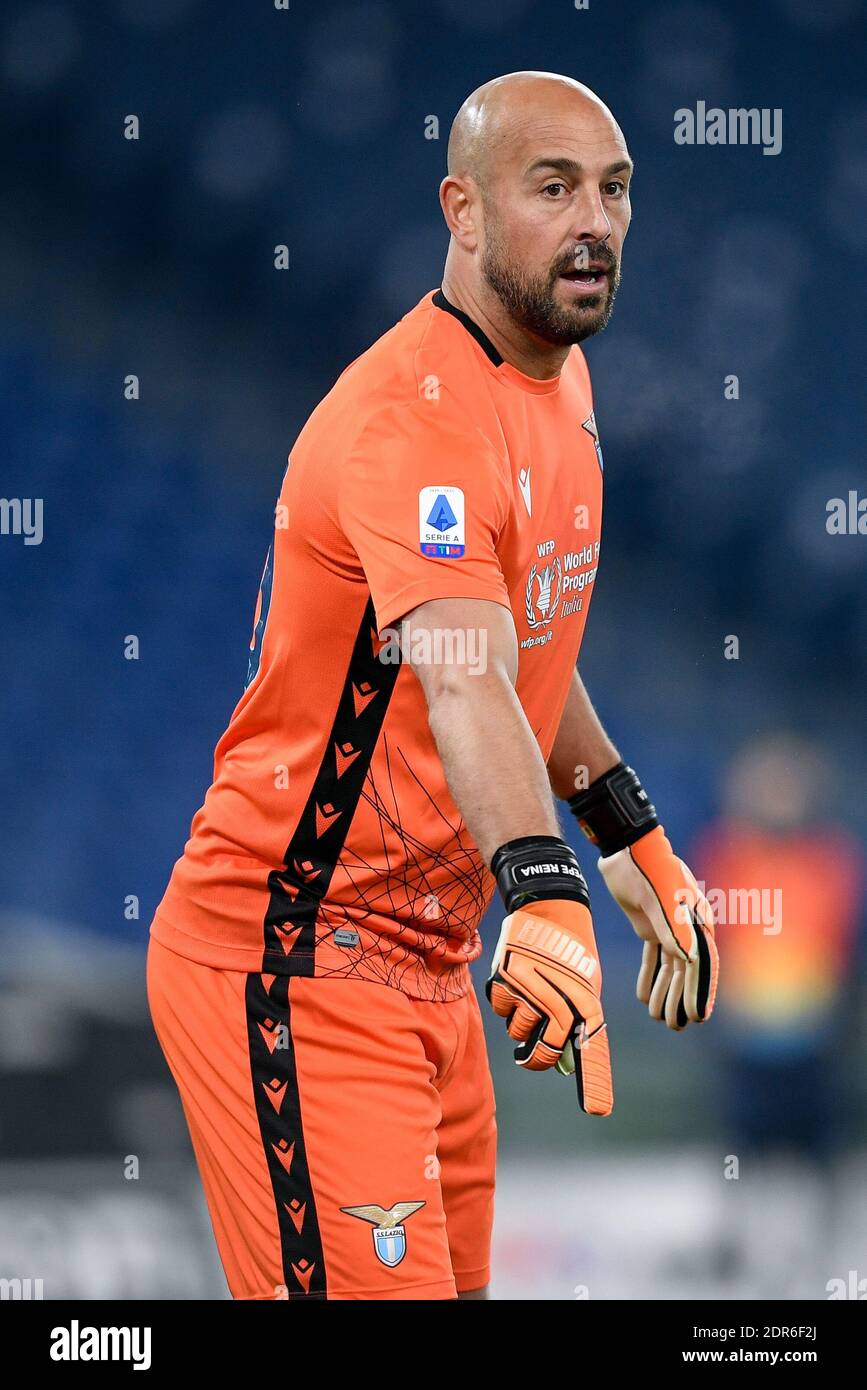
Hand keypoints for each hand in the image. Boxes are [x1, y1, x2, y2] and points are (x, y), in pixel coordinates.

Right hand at [486, 898, 612, 1115]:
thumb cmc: (572, 951)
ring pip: (518, 1030)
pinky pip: (501, 1008)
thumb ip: (576, 1022)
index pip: (591, 1050)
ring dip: (521, 1022)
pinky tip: (515, 981)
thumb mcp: (585, 984)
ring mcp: (530, 992)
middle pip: (543, 1052)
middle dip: (535, 1059)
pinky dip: (505, 1000)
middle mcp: (560, 1001)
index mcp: (586, 1003)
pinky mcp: (506, 979)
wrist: (552, 906)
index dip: (595, 1083)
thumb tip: (563, 1062)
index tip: (598, 1110)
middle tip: (530, 1057)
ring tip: (529, 997)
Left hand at [598, 825, 718, 1028]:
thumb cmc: (647, 867)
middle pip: (687, 970)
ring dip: (666, 991)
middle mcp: (688, 926)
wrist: (626, 845)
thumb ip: (673, 926)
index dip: (701, 992)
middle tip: (675, 1026)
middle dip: (681, 999)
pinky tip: (644, 996)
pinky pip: (654, 955)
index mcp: (697, 920)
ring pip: (671, 966)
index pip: (704, 963)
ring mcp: (670, 926)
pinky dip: (651, 975)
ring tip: (659, 1018)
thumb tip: (689, 960)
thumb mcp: (658, 895)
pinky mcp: (651, 924)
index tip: (697, 1017)